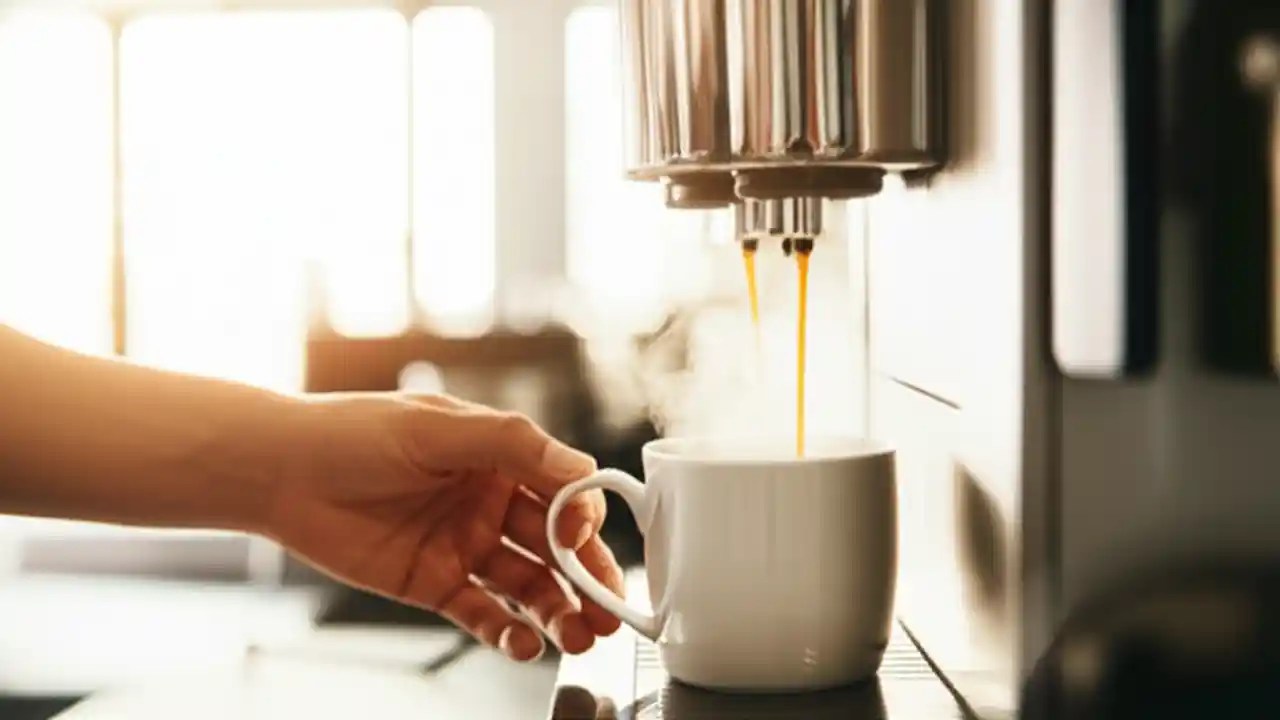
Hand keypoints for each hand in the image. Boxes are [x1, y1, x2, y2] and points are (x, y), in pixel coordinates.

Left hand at [267, 393, 624, 661]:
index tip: (584, 536)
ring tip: (578, 636)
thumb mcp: (439, 426)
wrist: (280, 472)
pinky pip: (482, 614)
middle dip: (587, 578)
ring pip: (528, 585)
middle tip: (610, 610)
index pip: (564, 491)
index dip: (582, 517)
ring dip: (558, 610)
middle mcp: (489, 502)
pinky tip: (525, 645)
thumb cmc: (353, 433)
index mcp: (499, 457)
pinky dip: (507, 632)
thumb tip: (580, 466)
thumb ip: (513, 445)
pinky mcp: (435, 583)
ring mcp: (464, 545)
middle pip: (556, 546)